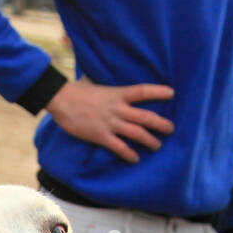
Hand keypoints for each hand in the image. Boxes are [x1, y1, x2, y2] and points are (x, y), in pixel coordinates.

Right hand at [45, 76, 173, 162]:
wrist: (60, 99)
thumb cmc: (76, 89)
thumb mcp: (94, 81)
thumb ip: (103, 82)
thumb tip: (102, 73)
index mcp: (117, 94)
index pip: (143, 91)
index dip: (159, 92)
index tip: (172, 93)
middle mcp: (118, 109)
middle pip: (146, 117)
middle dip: (161, 124)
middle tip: (171, 129)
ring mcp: (110, 123)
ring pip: (137, 134)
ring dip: (150, 141)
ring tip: (157, 146)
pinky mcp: (101, 136)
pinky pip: (119, 147)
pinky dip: (129, 154)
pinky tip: (135, 159)